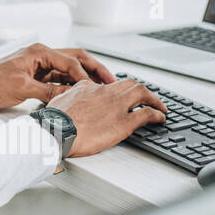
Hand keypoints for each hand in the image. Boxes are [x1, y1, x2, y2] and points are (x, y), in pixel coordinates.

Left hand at [0, 43, 114, 111]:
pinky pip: (58, 79)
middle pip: (75, 59)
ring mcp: (38, 66)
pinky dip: (70, 85)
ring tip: (100, 87)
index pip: (70, 61)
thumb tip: (68, 98)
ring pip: (68, 69)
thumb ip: (48, 92)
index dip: (85, 76)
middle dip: (94, 69)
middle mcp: (40, 55)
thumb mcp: (22, 89)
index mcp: (39, 52)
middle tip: (110, 80)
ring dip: (84, 77)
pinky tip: (80, 93)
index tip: (97, 87)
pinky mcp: (35, 77)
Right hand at [47, 76, 167, 156]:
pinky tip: (160, 118)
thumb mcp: (60, 100)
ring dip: (154, 99)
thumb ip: (71, 97)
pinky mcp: (123, 123)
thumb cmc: (53, 120)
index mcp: (89, 87)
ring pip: (142, 94)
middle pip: (131, 84)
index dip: (121, 89)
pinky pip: (146, 114)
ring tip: (160, 107)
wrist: (56, 130)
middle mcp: (106, 92)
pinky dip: (157, 114)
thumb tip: (73, 99)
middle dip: (142, 90)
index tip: (125, 95)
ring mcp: (116, 106)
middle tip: (148, 98)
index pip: (110, 84)